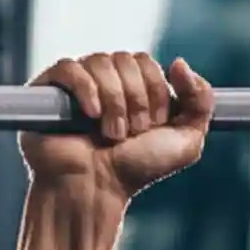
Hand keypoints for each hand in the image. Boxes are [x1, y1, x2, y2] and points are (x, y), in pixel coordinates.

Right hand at [20, 52, 213, 201]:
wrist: (96, 190)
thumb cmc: (135, 170)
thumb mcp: (186, 141)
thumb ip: (201, 102)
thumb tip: (179, 63)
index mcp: (133, 87)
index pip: (146, 62)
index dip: (155, 90)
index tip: (153, 125)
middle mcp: (105, 81)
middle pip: (126, 58)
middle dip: (136, 99)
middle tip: (132, 133)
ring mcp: (76, 85)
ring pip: (101, 62)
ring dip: (115, 102)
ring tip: (111, 134)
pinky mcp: (48, 91)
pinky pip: (69, 68)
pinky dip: (86, 89)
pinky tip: (91, 115)